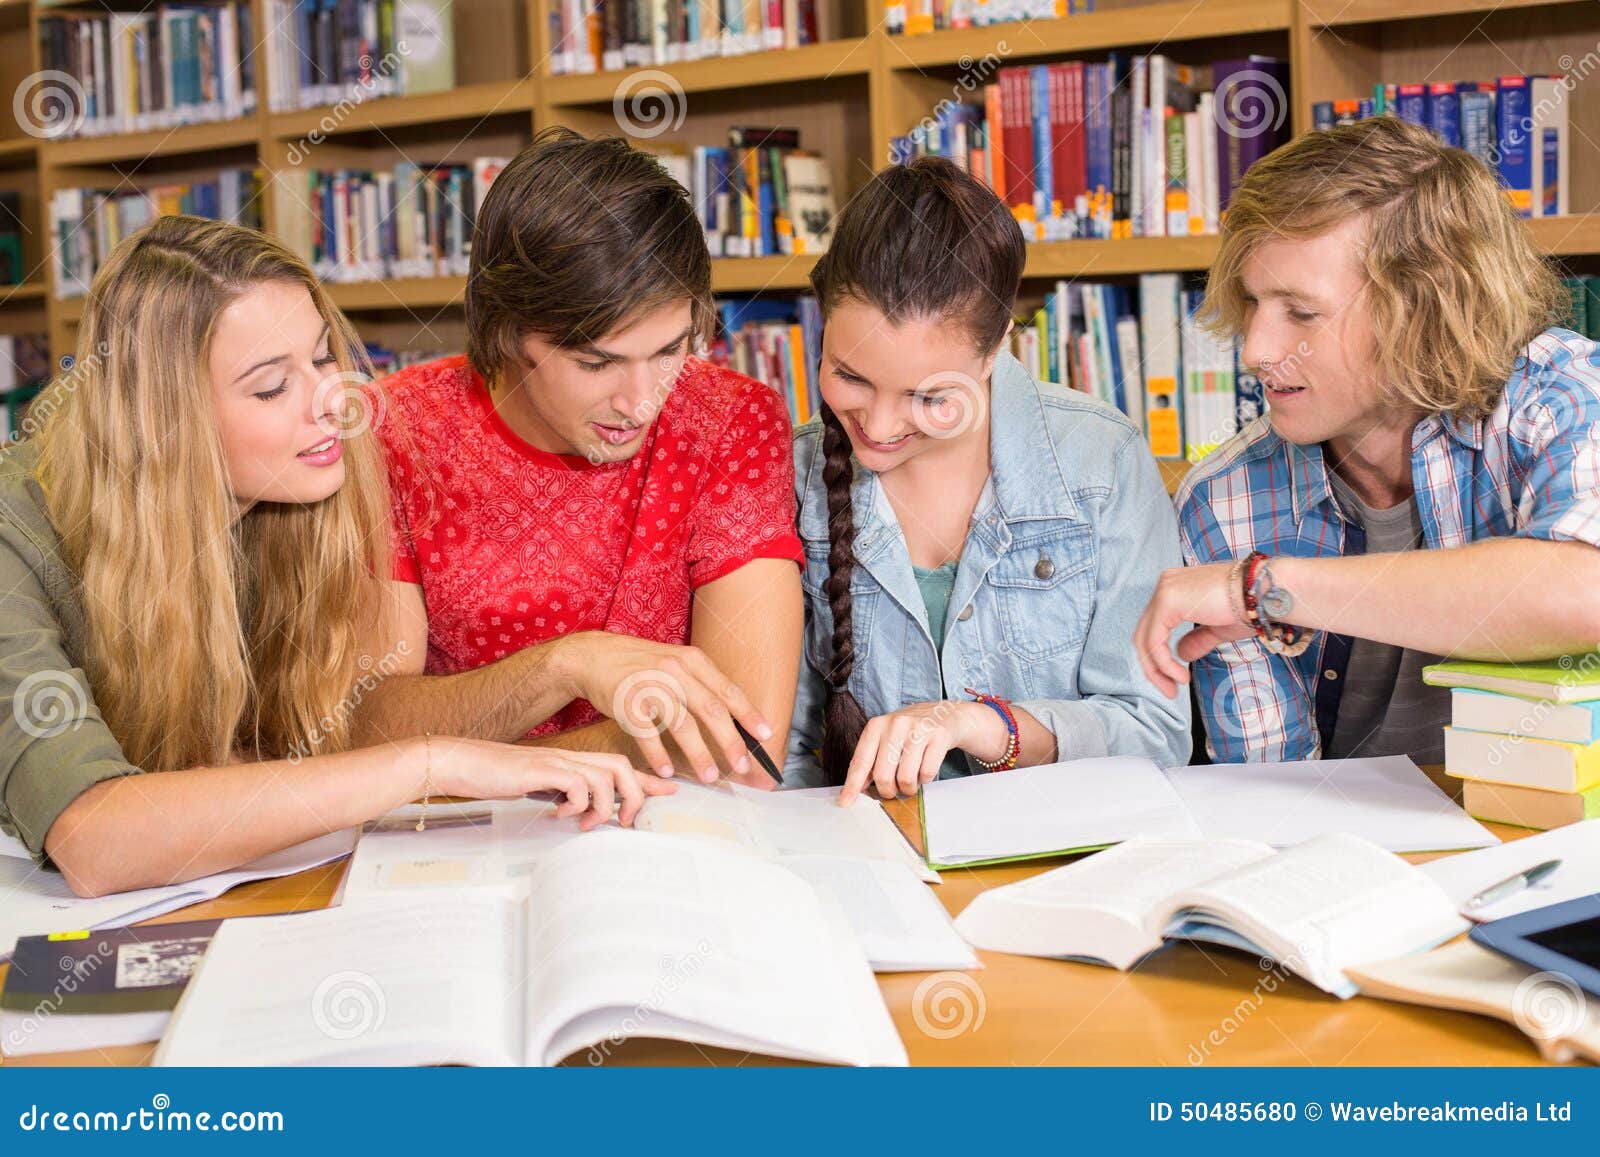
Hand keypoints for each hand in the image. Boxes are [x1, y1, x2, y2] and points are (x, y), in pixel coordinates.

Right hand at [421, 736, 676, 829]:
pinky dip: (575, 804)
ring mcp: (556, 761)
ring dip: (605, 805)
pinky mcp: (540, 770)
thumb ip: (563, 793)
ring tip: (588, 824)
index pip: (619, 766)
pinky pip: (576, 784)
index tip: (670, 791)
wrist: (462, 763)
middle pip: (621, 766)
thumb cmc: (498, 776)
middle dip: (636, 794)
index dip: (647, 779)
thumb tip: (583, 812)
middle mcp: (569, 757)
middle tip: (626, 822)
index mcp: (572, 760)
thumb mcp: (539, 786)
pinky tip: (558, 814)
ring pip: (605, 776)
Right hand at [554, 632, 771, 783]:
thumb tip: (735, 719)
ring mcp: (650, 685)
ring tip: (710, 775)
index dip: (749, 714)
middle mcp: (674, 669)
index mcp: (692, 660)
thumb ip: (702, 684)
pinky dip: (659, 755)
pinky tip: (668, 771)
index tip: (767, 736)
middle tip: (743, 766)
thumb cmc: (641, 665)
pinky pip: (648, 734)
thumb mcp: (676, 663)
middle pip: (711, 709)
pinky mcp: (627, 702)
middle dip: (731, 741)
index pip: (728, 690)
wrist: (593, 656)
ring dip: (699, 754)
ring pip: (682, 724)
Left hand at [840, 700, 1002, 805]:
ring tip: (911, 779)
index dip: (853, 785)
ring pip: (906, 778)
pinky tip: (925, 767)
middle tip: (893, 789)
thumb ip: (871, 761)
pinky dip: (925, 779)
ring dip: (908, 787)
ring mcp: (918, 729)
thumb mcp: (886, 738)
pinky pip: (927, 773)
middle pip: (883, 775)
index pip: (861, 761)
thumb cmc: (910, 732)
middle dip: (888, 791)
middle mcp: (895, 725)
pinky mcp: (938, 736)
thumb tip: (856, 790)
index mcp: (876, 726)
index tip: (845, 802)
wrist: (944, 714)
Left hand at [1133, 561, 1255, 697]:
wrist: (1266, 593)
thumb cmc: (1250, 607)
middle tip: (1169, 691)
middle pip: (1145, 632)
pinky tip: (1181, 676)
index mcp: (1176, 588)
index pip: (1155, 626)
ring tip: (1175, 687)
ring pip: (1145, 638)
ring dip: (1157, 669)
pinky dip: (1163, 662)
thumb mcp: (1217, 629)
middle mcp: (1166, 584)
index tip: (1174, 681)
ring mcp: (1165, 590)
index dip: (1160, 657)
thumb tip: (1181, 654)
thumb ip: (1197, 639)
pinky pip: (1155, 639)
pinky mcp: (1167, 600)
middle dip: (1154, 667)